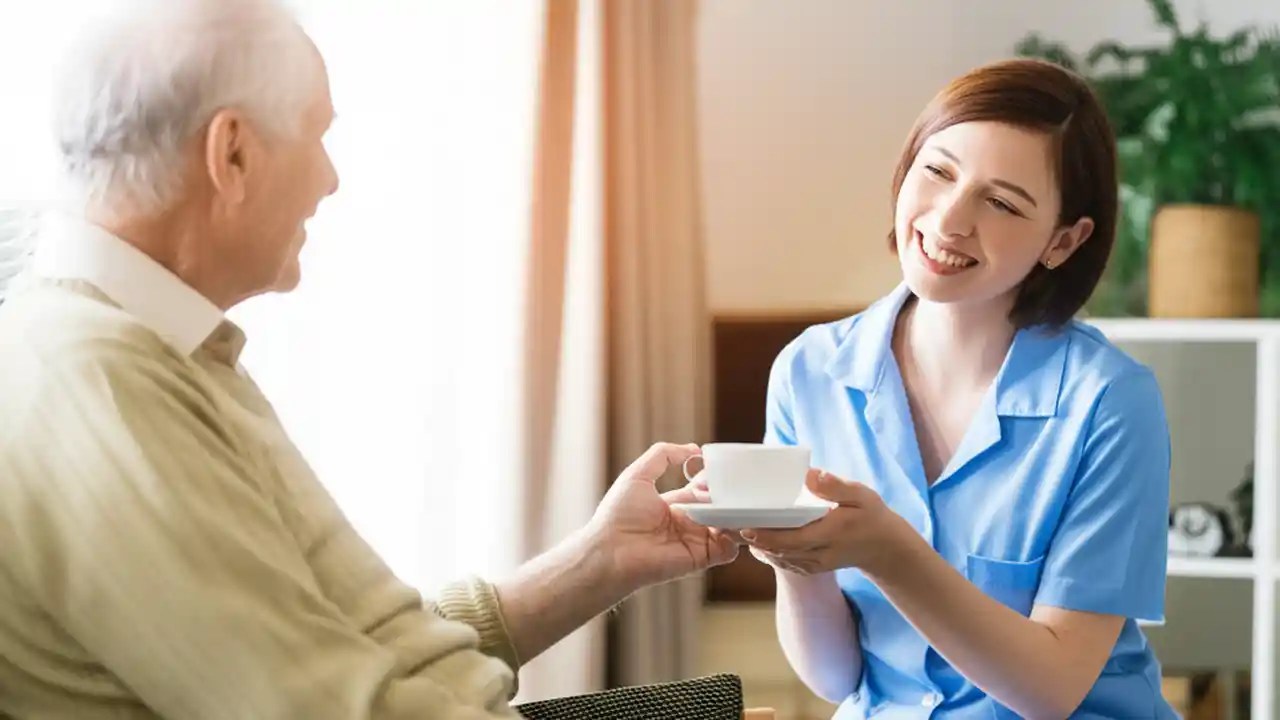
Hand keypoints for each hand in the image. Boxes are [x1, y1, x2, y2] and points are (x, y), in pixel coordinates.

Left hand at [588, 443, 739, 590]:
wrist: (611, 552)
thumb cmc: (618, 514)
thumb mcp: (638, 474)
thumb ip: (663, 455)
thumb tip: (694, 449)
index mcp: (674, 503)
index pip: (703, 488)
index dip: (714, 479)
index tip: (722, 470)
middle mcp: (687, 522)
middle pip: (719, 506)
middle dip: (729, 495)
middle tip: (732, 486)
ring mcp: (696, 540)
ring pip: (728, 525)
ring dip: (736, 514)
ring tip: (739, 502)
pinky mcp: (701, 557)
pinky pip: (728, 548)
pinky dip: (737, 537)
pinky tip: (734, 523)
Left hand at [744, 470, 917, 576]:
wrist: (884, 547)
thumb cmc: (871, 515)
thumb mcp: (861, 495)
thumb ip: (835, 486)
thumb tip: (809, 475)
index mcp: (831, 533)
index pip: (794, 539)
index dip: (767, 536)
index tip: (745, 527)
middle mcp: (820, 553)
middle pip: (779, 550)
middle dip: (751, 540)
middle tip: (725, 526)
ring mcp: (814, 564)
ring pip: (779, 558)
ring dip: (755, 546)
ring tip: (729, 530)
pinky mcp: (811, 567)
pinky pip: (785, 562)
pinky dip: (767, 552)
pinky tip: (752, 540)